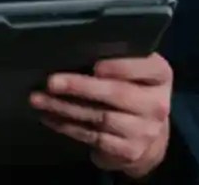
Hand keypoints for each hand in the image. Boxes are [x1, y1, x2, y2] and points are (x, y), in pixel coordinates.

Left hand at [29, 54, 172, 179]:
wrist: (147, 136)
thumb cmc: (131, 91)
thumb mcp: (132, 71)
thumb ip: (115, 59)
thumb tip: (72, 48)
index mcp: (160, 76)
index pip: (149, 67)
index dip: (122, 67)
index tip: (96, 66)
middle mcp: (157, 104)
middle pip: (117, 93)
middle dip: (80, 87)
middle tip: (51, 82)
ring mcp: (144, 131)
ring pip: (99, 117)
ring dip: (64, 108)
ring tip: (38, 99)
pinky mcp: (128, 151)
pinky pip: (92, 136)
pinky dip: (66, 126)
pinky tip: (48, 116)